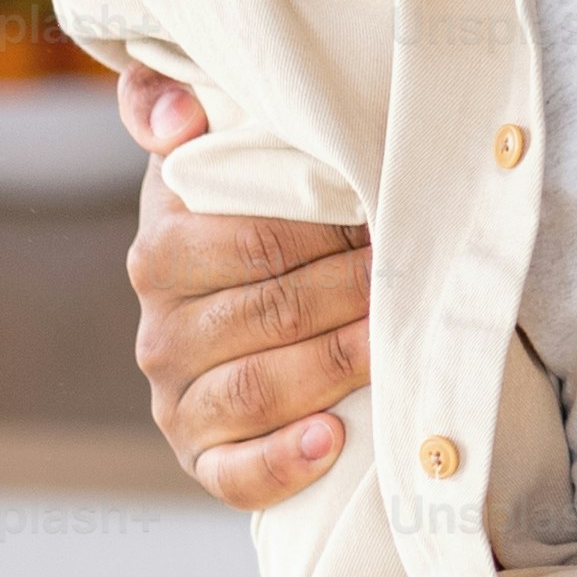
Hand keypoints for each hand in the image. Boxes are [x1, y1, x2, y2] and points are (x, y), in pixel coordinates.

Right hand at [117, 79, 371, 505]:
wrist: (249, 296)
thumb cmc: (248, 212)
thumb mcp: (212, 147)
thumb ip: (169, 101)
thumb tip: (177, 119)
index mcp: (160, 250)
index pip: (253, 242)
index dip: (330, 232)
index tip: (390, 218)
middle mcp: (159, 330)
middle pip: (268, 314)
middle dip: (353, 292)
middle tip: (417, 274)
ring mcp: (177, 400)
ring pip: (255, 390)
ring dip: (335, 365)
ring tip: (395, 342)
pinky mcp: (202, 459)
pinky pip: (235, 475)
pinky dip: (283, 463)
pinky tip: (333, 440)